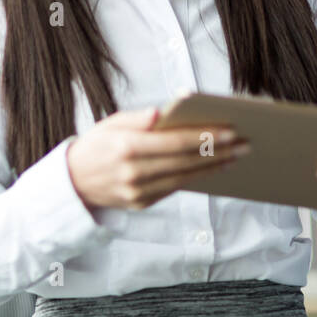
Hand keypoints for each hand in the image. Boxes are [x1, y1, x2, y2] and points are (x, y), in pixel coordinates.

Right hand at [65, 107, 248, 210]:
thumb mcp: (111, 123)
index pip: (175, 142)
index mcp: (127, 147)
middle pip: (185, 161)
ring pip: (184, 178)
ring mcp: (138, 192)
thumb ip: (138, 118)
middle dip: (218, 152)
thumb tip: (161, 112)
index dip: (205, 137)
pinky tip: (213, 168)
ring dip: (213, 167)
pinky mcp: (141, 204)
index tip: (230, 130)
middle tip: (243, 144)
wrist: (73, 181)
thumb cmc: (97, 144)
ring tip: (235, 156)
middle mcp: (134, 173)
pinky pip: (174, 189)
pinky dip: (196, 178)